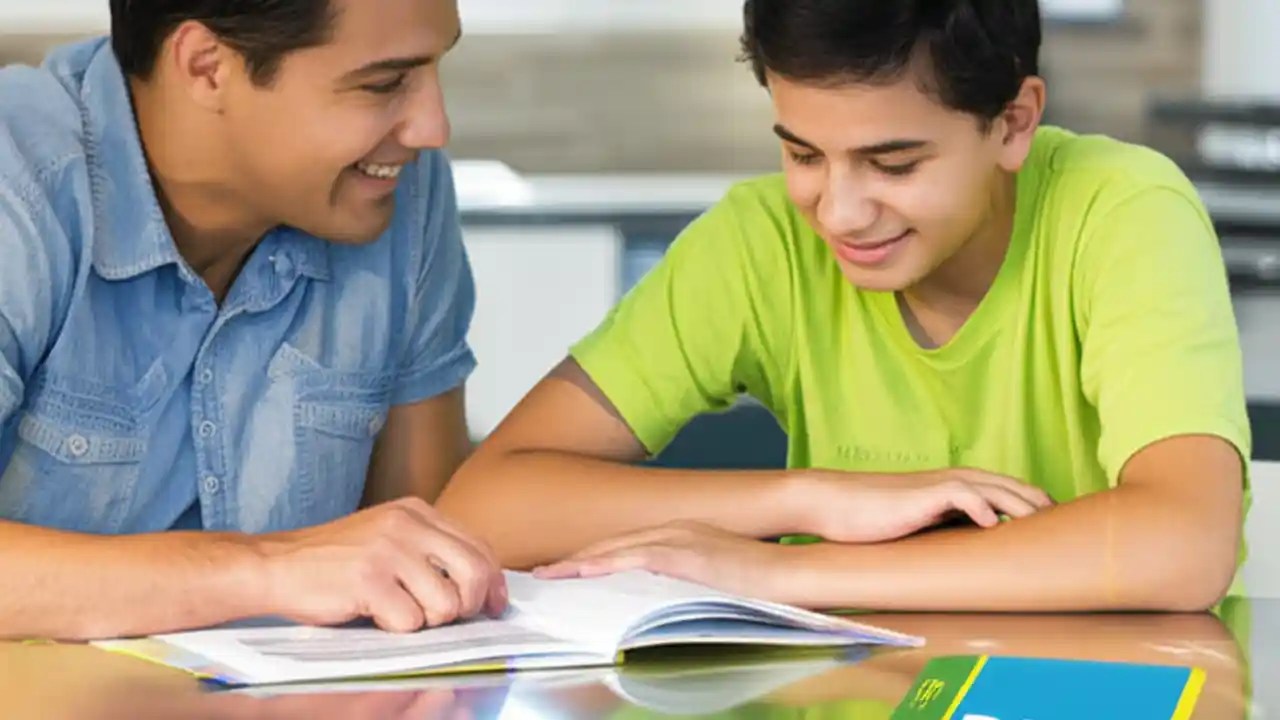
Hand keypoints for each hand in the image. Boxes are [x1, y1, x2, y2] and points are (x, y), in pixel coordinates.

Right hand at [256, 497, 507, 632]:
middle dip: (471, 604)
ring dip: (427, 620)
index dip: (494, 581)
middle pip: (474, 573)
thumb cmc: (335, 560)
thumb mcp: (390, 536)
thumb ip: (431, 549)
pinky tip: (374, 613)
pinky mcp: (368, 580)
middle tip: (452, 618)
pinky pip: (410, 621)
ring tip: (399, 611)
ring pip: (446, 604)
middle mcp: (407, 525)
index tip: (494, 604)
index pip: (478, 546)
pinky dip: (396, 628)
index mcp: (417, 511)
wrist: (277, 564)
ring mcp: (388, 551)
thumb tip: (481, 583)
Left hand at [532, 521, 786, 599]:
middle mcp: (677, 531)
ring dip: (582, 561)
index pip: (628, 547)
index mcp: (684, 536)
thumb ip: (690, 586)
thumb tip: (666, 606)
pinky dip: (604, 563)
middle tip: (545, 574)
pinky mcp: (685, 554)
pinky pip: (633, 557)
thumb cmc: (763, 582)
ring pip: (616, 548)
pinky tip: (580, 572)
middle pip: (614, 544)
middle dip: (578, 559)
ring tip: (551, 575)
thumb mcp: (719, 580)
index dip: (595, 558)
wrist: (793, 572)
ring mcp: (680, 539)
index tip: (566, 571)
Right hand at [793, 468, 1054, 542]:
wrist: (836, 504)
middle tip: (1069, 534)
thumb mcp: (921, 525)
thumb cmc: (874, 519)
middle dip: (1043, 506)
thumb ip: (949, 530)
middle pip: (1015, 487)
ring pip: (996, 488)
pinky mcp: (923, 494)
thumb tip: (976, 557)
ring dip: (1023, 506)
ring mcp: (941, 485)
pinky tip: (993, 524)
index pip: (1012, 492)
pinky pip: (961, 494)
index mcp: (958, 487)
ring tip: (1045, 527)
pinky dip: (981, 506)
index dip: (1038, 508)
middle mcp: (956, 481)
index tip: (1059, 533)